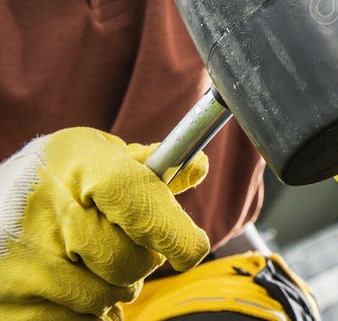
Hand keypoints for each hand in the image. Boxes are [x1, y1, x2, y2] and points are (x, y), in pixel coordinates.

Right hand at [0, 127, 208, 319]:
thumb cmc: (55, 177)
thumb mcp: (95, 156)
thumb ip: (146, 167)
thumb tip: (196, 167)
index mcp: (78, 164)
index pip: (141, 202)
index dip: (176, 233)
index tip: (191, 249)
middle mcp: (47, 211)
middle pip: (130, 259)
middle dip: (145, 260)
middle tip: (132, 247)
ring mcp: (24, 260)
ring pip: (107, 296)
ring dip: (118, 287)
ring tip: (100, 264)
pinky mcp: (11, 301)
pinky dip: (91, 313)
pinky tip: (79, 288)